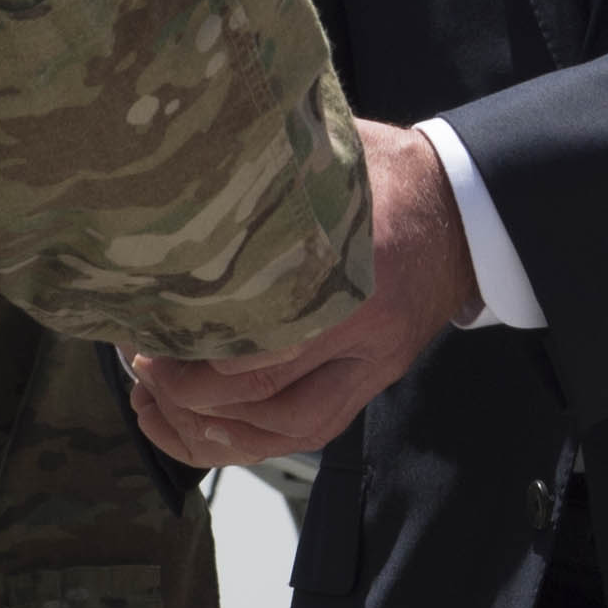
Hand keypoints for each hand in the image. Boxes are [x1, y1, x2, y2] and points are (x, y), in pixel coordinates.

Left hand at [130, 118, 477, 466]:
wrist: (465, 213)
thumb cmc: (391, 179)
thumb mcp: (339, 165)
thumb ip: (277, 179)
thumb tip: (193, 166)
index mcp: (358, 287)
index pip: (271, 351)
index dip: (199, 363)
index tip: (145, 339)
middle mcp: (368, 344)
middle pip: (275, 404)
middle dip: (194, 402)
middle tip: (142, 373)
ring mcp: (372, 371)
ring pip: (291, 433)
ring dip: (216, 435)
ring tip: (155, 410)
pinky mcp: (369, 383)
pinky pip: (307, 433)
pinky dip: (249, 442)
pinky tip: (199, 427)